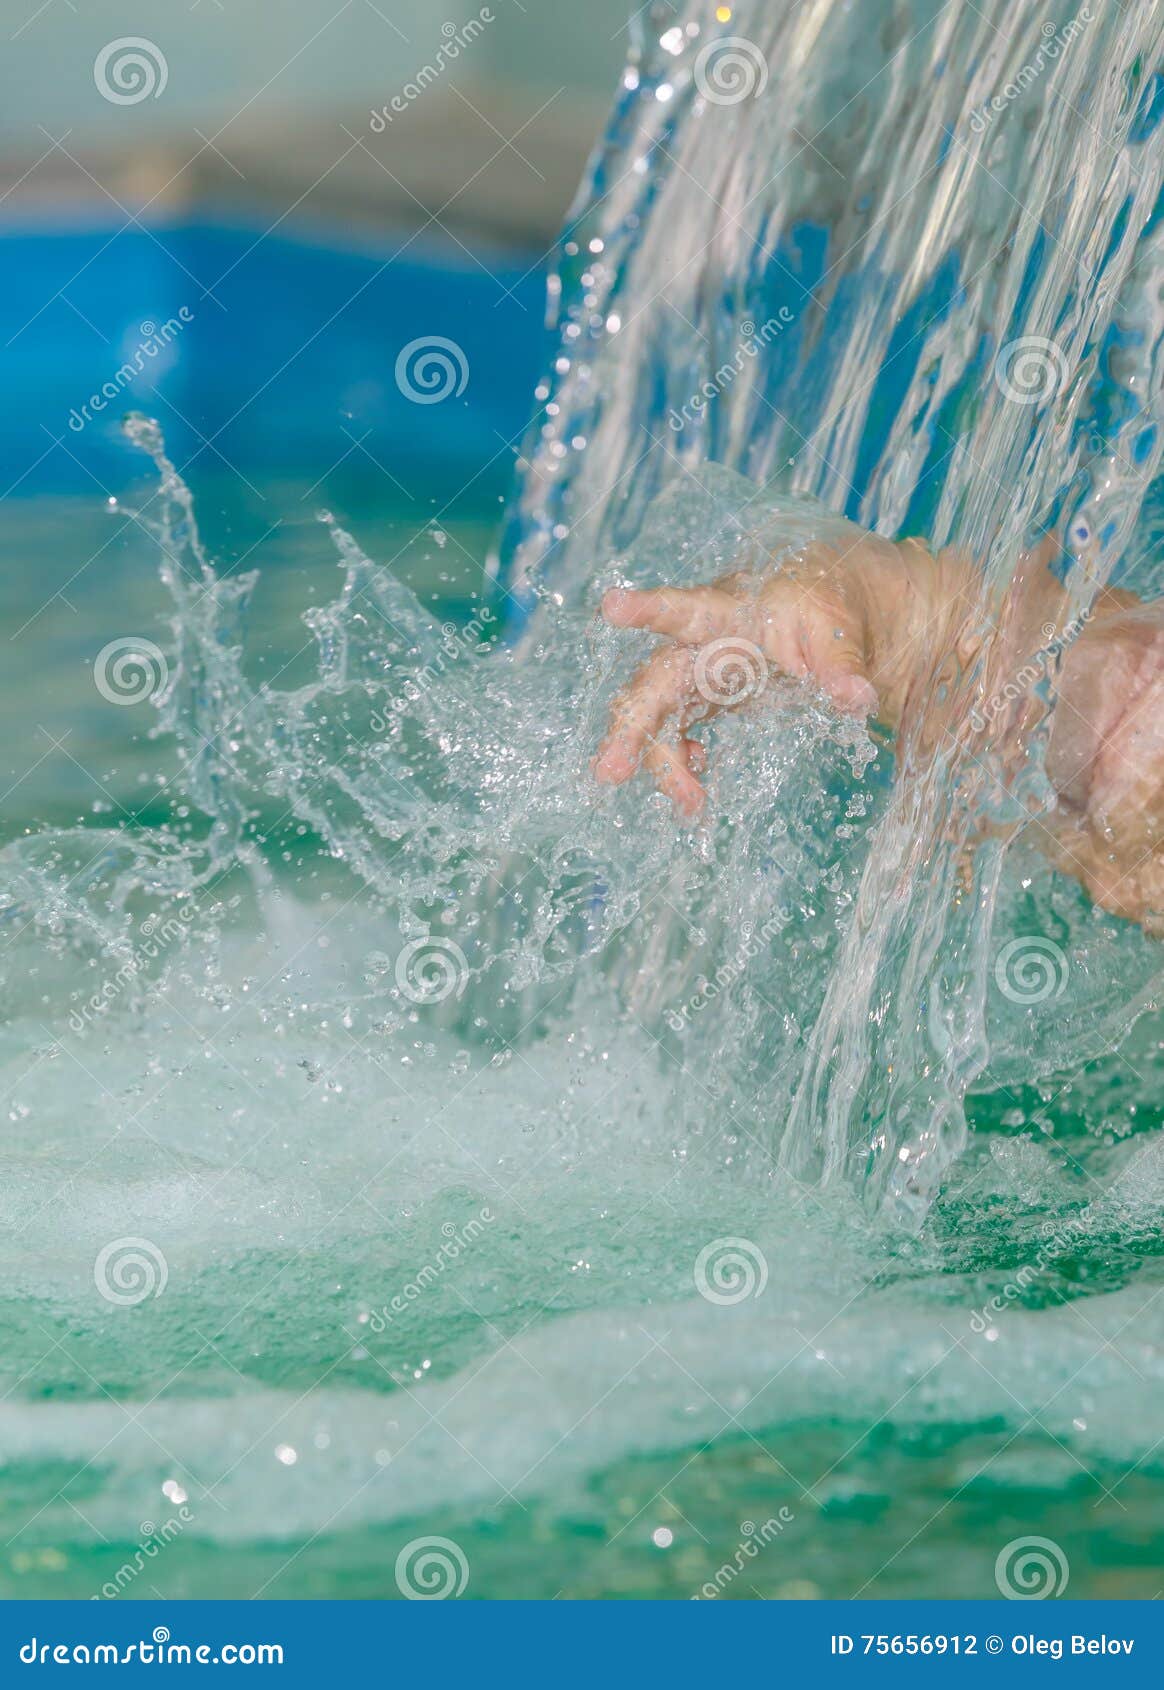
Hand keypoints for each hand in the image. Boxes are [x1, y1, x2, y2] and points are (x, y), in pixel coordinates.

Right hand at [592, 556, 879, 815]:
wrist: (823, 611)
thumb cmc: (823, 606)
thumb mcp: (837, 627)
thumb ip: (840, 662)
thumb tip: (855, 698)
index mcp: (732, 612)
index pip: (689, 609)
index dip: (650, 609)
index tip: (612, 605)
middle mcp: (700, 643)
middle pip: (654, 682)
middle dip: (630, 727)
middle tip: (610, 771)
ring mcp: (696, 673)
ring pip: (655, 715)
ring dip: (659, 761)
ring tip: (690, 804)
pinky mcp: (701, 697)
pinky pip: (672, 732)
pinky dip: (678, 762)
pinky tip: (698, 785)